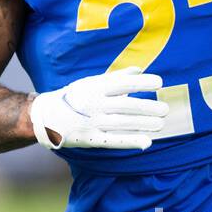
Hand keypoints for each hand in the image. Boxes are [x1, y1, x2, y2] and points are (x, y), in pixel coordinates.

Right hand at [30, 68, 168, 149]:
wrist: (46, 118)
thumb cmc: (74, 97)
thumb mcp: (90, 82)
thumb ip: (116, 77)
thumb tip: (139, 69)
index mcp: (94, 87)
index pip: (122, 83)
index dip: (142, 83)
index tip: (159, 82)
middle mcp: (93, 104)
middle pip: (125, 105)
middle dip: (147, 107)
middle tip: (165, 109)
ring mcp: (91, 122)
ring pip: (122, 123)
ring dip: (144, 124)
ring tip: (160, 123)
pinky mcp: (90, 139)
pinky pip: (113, 141)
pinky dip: (131, 141)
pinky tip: (147, 142)